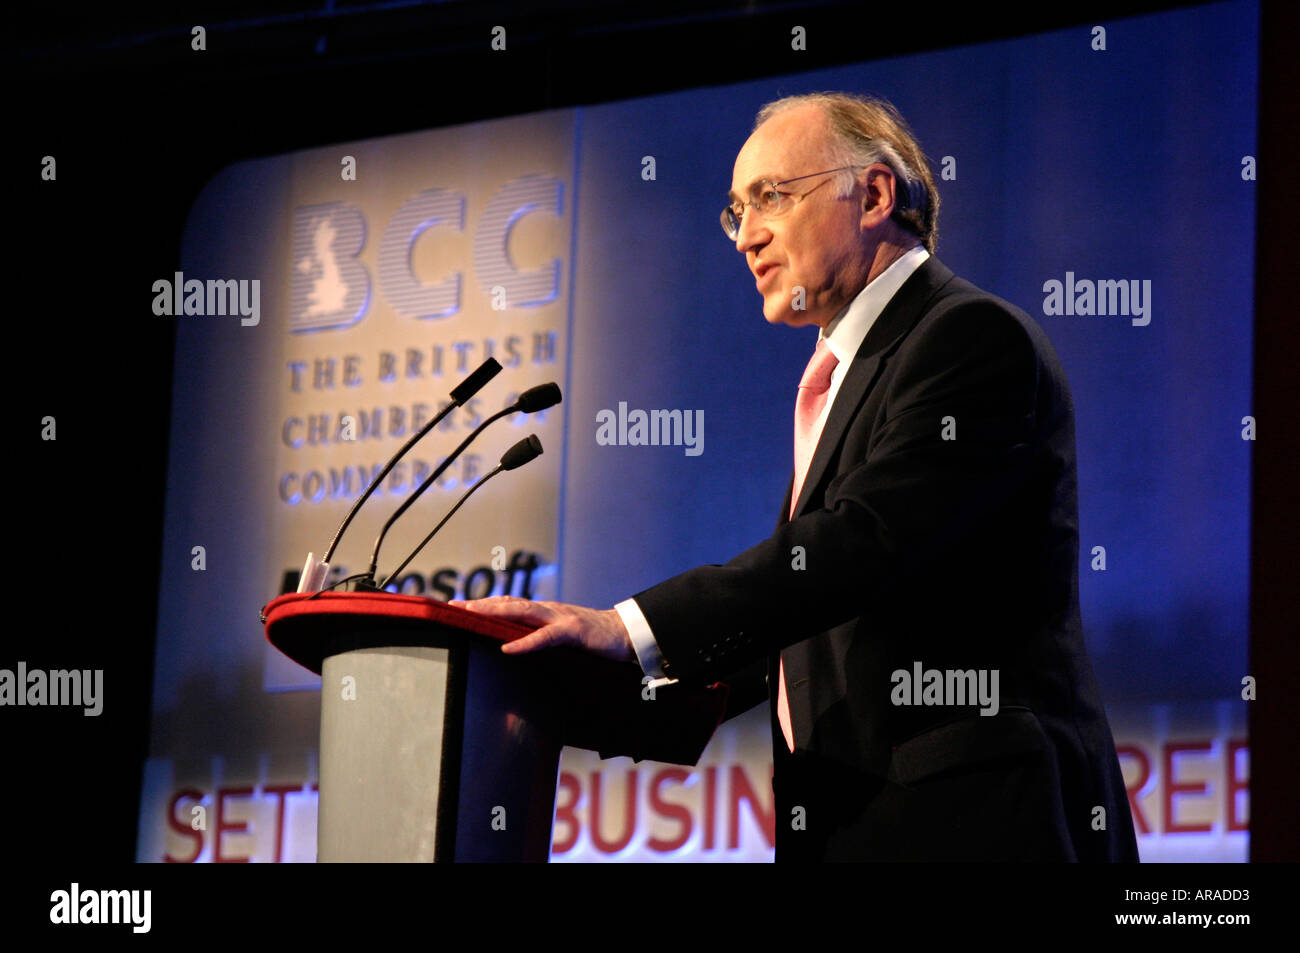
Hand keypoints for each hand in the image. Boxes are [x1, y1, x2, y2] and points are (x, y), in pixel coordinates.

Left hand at [448, 596, 635, 664]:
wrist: (626, 634)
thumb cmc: (594, 638)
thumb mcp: (563, 636)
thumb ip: (542, 636)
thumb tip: (517, 646)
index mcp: (545, 612)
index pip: (510, 605)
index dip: (485, 604)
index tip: (459, 605)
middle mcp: (549, 610)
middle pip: (509, 604)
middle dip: (481, 604)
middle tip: (454, 605)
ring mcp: (560, 617)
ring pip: (522, 612)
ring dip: (495, 612)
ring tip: (471, 615)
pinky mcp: (573, 630)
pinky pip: (545, 636)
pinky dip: (525, 643)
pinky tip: (508, 648)